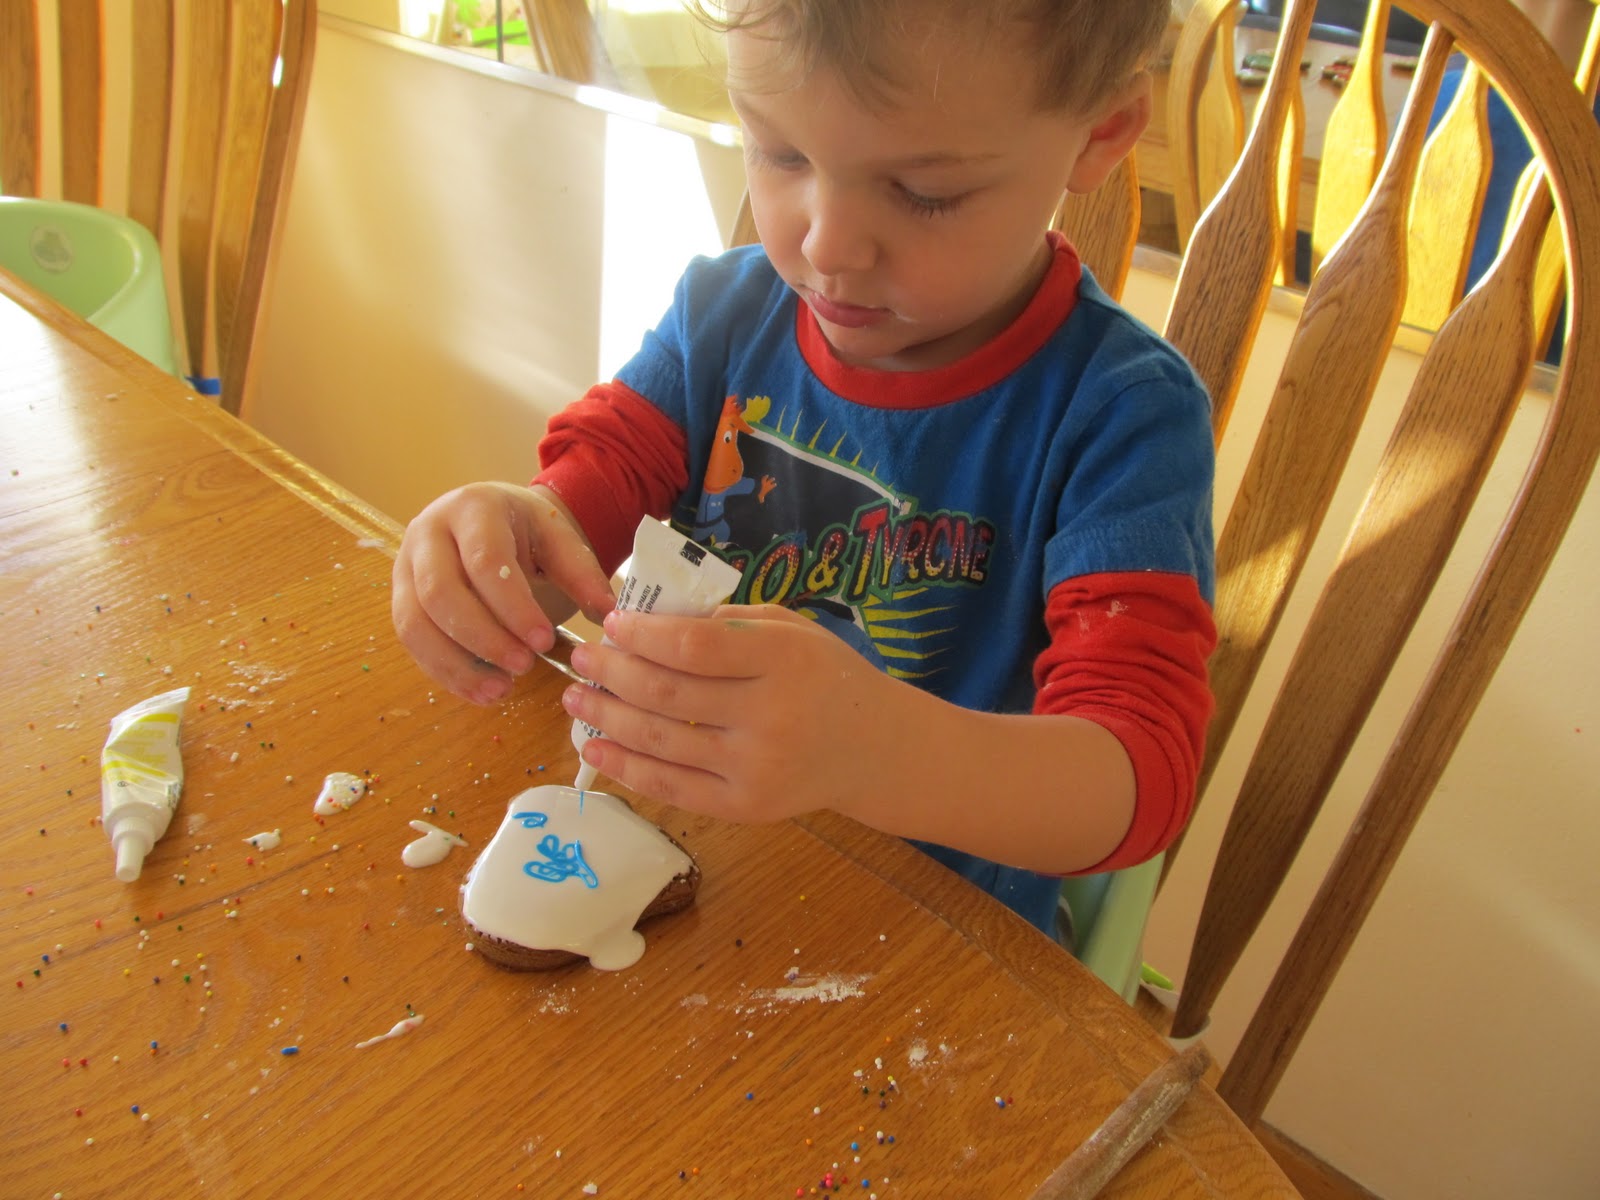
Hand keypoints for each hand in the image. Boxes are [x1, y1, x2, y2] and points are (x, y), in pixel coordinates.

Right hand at [392, 482, 615, 704]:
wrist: (492, 518)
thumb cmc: (529, 532)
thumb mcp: (560, 540)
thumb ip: (582, 574)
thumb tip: (608, 616)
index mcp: (473, 508)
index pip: (484, 561)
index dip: (512, 606)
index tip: (544, 641)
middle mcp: (428, 532)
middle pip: (439, 592)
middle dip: (483, 637)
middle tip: (524, 666)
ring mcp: (405, 566)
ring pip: (414, 622)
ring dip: (456, 664)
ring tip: (501, 690)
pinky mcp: (401, 598)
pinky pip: (411, 642)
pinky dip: (444, 672)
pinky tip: (481, 691)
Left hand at [562, 604, 906, 821]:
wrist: (872, 748)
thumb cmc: (823, 676)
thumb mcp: (791, 629)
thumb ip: (726, 622)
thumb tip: (649, 621)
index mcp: (783, 659)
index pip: (693, 645)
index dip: (642, 634)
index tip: (610, 623)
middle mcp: (770, 715)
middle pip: (667, 693)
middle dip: (612, 672)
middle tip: (582, 657)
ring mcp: (756, 767)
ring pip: (660, 741)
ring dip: (606, 717)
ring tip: (576, 698)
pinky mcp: (744, 806)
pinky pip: (671, 788)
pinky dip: (626, 767)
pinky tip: (595, 747)